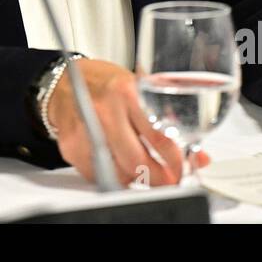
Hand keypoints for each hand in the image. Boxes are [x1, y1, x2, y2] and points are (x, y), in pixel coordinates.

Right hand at [46, 58, 209, 186]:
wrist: (64, 81)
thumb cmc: (105, 84)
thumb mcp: (140, 90)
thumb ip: (167, 121)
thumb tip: (197, 155)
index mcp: (127, 93)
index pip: (158, 136)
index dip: (175, 161)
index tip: (181, 169)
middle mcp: (104, 111)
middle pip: (137, 160)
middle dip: (157, 178)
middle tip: (167, 180)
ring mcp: (85, 130)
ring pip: (119, 173)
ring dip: (136, 178)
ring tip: (142, 169)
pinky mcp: (71, 146)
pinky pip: (99, 175)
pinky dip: (114, 174)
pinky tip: (118, 162)